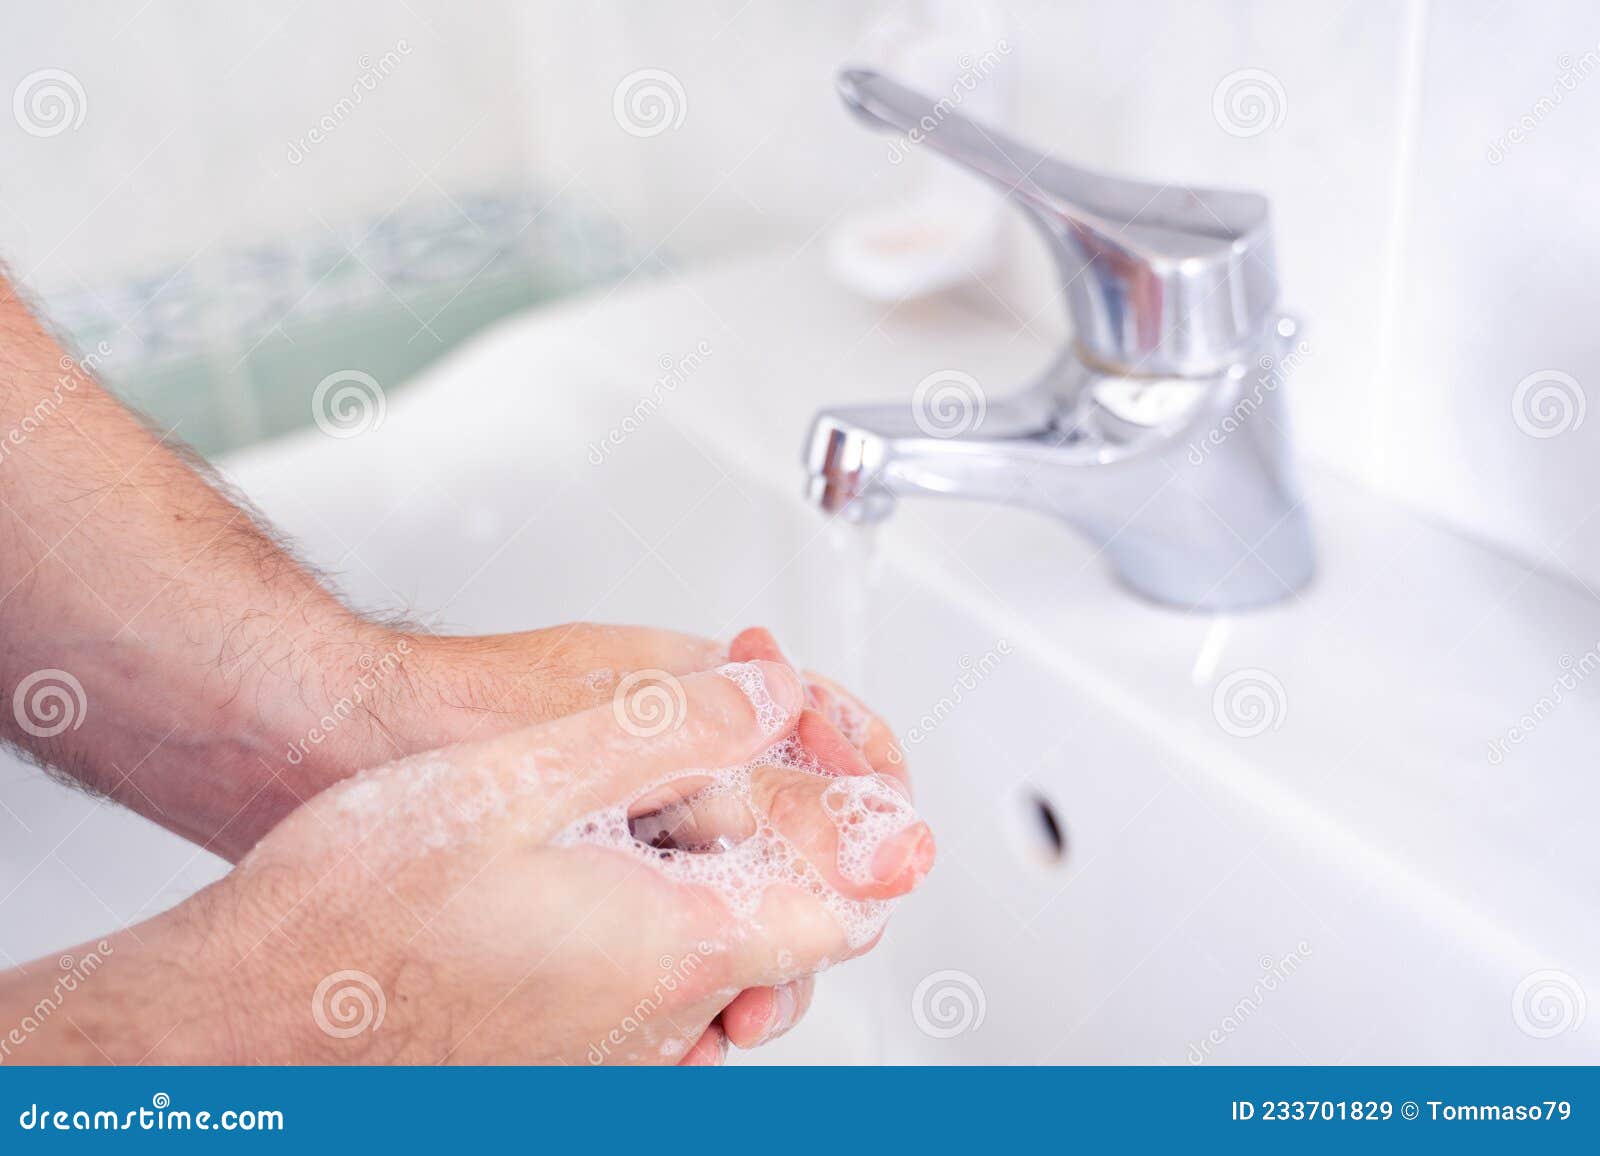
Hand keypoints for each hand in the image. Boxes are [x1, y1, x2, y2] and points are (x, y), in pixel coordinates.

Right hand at [0, 661, 934, 1062]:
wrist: (245, 1015)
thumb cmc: (358, 905)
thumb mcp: (528, 772)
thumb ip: (675, 727)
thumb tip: (777, 692)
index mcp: (676, 947)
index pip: (842, 909)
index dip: (855, 834)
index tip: (839, 782)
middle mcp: (661, 1025)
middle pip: (794, 949)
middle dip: (792, 859)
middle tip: (740, 776)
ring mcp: (613, 1061)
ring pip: (730, 978)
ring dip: (726, 897)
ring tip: (653, 817)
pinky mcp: (565, 1069)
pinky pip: (662, 1009)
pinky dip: (665, 942)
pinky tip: (594, 883)